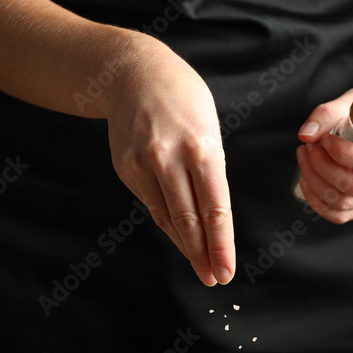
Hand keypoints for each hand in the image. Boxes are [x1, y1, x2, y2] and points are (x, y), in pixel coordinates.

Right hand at [104, 35, 234, 285]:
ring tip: (201, 268)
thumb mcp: (209, 130)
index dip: (221, 245)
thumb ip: (211, 173)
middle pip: (188, 220)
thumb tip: (213, 221)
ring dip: (186, 247)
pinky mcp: (126, 168)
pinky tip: (181, 238)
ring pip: (167, 217)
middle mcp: (169, 158)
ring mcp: (143, 165)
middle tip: (214, 279)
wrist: (135, 74)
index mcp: (201, 148)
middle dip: (203, 255)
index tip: (226, 270)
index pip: (214, 208)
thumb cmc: (184, 102)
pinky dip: (168, 223)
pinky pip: (151, 204)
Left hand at [295, 88, 352, 223]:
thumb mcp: (350, 103)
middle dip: (322, 167)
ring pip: (344, 202)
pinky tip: (306, 181)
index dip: (343, 153)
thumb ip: (326, 114)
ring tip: (305, 158)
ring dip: (315, 182)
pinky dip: (317, 201)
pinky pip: (340, 215)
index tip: (324, 139)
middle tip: (309, 147)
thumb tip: (306, 135)